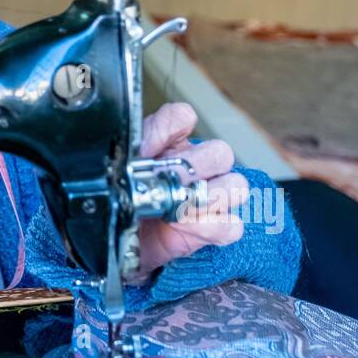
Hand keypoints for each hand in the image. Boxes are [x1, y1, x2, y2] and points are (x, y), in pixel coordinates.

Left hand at [130, 102, 246, 281]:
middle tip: (173, 181)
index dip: (172, 128)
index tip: (153, 148)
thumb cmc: (123, 200)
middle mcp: (195, 167)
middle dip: (197, 166)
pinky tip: (186, 226)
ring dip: (210, 196)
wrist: (119, 241)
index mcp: (170, 145)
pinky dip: (210, 226)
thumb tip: (148, 133)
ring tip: (182, 206)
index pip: (182, 117)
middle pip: (220, 151)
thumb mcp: (121, 168)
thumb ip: (137, 145)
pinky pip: (232, 225)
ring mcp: (209, 198)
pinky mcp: (213, 230)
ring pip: (237, 184)